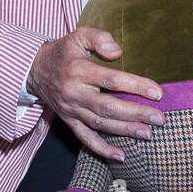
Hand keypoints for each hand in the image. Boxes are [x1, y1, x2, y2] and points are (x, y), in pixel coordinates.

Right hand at [28, 27, 164, 161]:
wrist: (34, 69)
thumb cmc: (63, 51)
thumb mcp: (79, 35)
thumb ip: (99, 39)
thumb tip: (118, 53)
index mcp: (79, 71)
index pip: (112, 80)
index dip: (136, 86)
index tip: (158, 93)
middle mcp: (74, 93)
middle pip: (108, 107)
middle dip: (136, 114)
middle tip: (159, 118)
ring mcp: (71, 110)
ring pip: (99, 124)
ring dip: (124, 130)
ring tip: (147, 134)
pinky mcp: (68, 121)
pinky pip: (85, 138)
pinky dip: (102, 149)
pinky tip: (120, 156)